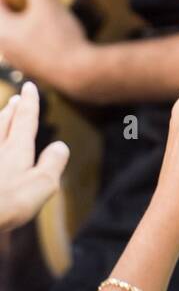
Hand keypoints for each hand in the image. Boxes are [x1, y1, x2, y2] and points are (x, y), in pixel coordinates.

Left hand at [0, 0, 89, 95]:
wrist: (79, 73)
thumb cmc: (59, 38)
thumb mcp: (47, 3)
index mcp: (0, 30)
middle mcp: (3, 45)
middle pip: (2, 16)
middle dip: (12, 0)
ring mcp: (16, 57)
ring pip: (11, 29)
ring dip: (20, 14)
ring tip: (36, 1)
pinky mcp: (30, 63)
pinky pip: (23, 40)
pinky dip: (28, 28)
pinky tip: (46, 24)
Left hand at [0, 80, 68, 231]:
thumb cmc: (5, 204)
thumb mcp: (40, 186)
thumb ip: (52, 164)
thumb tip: (61, 145)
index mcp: (16, 149)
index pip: (24, 120)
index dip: (29, 103)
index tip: (29, 87)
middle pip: (4, 123)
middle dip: (11, 110)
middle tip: (15, 98)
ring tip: (2, 113)